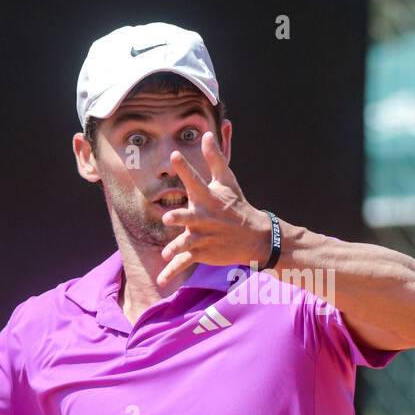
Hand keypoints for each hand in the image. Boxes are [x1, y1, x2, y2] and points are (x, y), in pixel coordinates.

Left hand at [156, 131, 271, 286]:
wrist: (255, 236)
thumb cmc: (236, 205)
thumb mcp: (227, 181)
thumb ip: (214, 158)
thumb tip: (206, 133)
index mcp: (208, 197)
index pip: (195, 179)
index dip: (185, 167)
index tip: (174, 155)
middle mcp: (204, 217)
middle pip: (190, 216)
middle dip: (180, 218)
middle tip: (169, 218)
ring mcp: (203, 236)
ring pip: (186, 242)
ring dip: (177, 247)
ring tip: (167, 254)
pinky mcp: (201, 251)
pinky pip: (184, 262)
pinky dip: (172, 272)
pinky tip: (160, 281)